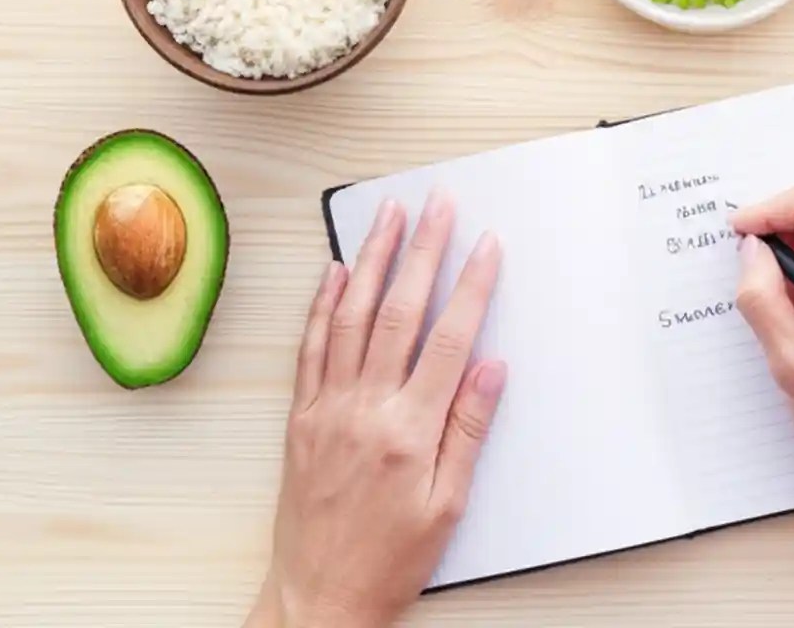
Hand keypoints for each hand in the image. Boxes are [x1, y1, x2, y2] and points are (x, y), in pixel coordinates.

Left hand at [246, 191, 506, 627]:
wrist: (320, 597)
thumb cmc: (390, 560)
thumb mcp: (448, 505)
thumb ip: (469, 429)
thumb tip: (492, 367)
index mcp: (410, 430)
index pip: (449, 339)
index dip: (471, 286)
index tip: (486, 245)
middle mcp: (365, 408)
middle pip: (399, 311)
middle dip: (423, 251)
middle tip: (437, 204)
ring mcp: (327, 408)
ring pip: (350, 316)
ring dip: (372, 259)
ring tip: (387, 215)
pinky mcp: (301, 417)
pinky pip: (310, 347)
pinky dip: (321, 304)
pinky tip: (333, 270)